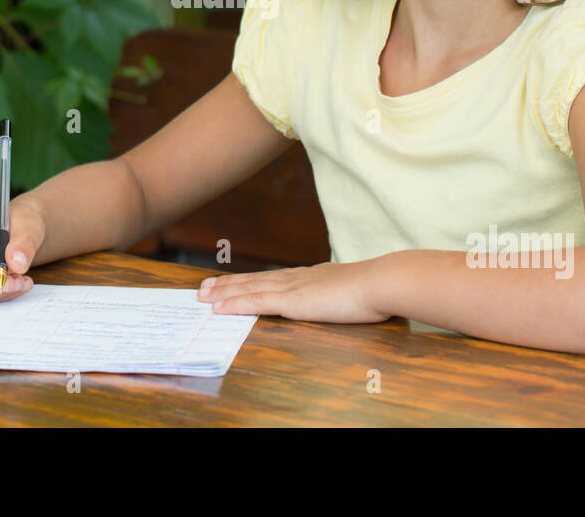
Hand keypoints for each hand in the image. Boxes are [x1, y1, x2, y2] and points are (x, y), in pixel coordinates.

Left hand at [196, 260, 391, 323]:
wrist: (380, 282)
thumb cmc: (376, 290)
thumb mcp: (355, 291)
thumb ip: (344, 294)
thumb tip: (347, 298)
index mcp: (311, 276)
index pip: (273, 278)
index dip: (251, 281)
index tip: (234, 282)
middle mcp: (297, 278)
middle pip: (254, 280)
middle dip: (228, 284)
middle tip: (204, 287)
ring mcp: (293, 288)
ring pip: (249, 289)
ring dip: (224, 292)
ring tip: (203, 295)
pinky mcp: (292, 301)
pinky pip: (255, 302)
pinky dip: (234, 304)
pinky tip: (218, 308)